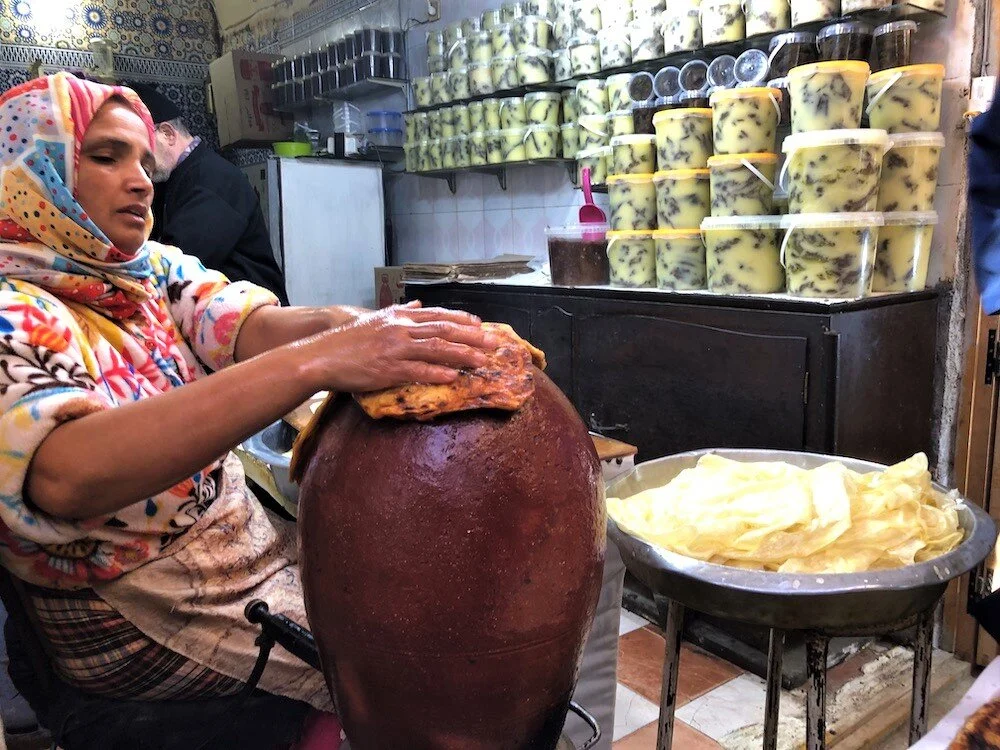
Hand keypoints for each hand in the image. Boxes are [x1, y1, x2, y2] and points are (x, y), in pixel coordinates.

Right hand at [298, 304, 502, 393]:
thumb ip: (399, 312)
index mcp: (398, 316)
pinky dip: (437, 373)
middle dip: (471, 336)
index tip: (480, 324)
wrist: (320, 356)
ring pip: (436, 349)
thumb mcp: (374, 319)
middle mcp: (399, 328)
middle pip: (443, 330)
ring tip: (481, 361)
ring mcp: (395, 348)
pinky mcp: (388, 369)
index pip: (437, 314)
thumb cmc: (346, 340)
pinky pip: (418, 370)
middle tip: (493, 342)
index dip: (461, 319)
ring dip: (461, 355)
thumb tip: (416, 304)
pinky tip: (453, 376)